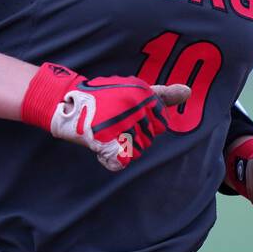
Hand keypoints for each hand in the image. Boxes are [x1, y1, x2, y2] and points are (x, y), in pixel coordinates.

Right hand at [20, 62, 189, 171]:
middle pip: (150, 139)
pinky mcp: (108, 139)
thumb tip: (188, 91)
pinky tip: (102, 146)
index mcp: (143, 93)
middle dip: (134, 136)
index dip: (146, 125)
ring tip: (107, 133)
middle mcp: (135, 106)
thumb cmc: (103, 97)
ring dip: (123, 148)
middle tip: (114, 124)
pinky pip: (123, 161)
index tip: (128, 116)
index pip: (161, 123)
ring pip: (138, 151)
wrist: (65, 101)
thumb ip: (162, 95)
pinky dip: (112, 160)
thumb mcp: (134, 90)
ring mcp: (121, 122)